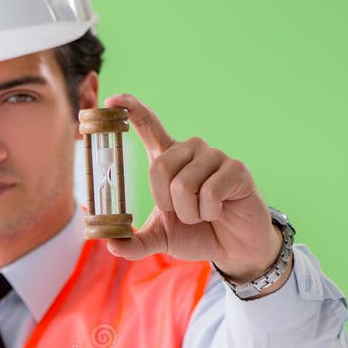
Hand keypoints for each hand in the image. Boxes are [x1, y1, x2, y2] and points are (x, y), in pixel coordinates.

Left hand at [104, 94, 286, 285]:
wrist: (233, 247)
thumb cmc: (196, 233)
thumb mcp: (160, 239)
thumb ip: (133, 242)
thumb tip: (111, 244)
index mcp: (168, 159)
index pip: (148, 127)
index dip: (132, 110)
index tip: (112, 100)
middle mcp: (190, 150)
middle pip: (159, 167)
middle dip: (166, 202)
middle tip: (183, 213)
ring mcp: (215, 156)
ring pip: (184, 185)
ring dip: (190, 213)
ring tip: (204, 213)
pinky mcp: (236, 168)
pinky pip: (210, 192)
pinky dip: (209, 212)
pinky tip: (221, 210)